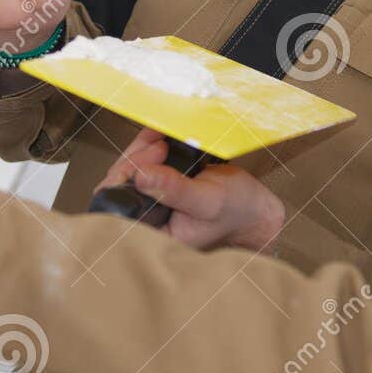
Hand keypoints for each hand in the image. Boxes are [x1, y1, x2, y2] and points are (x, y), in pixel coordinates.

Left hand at [94, 127, 284, 252]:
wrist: (254, 205)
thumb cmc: (236, 210)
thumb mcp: (208, 200)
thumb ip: (175, 190)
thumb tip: (141, 177)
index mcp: (155, 234)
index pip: (118, 208)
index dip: (123, 180)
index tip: (147, 163)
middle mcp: (148, 219)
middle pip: (118, 185)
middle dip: (134, 160)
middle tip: (158, 149)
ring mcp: (152, 200)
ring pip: (128, 170)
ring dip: (140, 150)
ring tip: (160, 142)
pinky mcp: (159, 184)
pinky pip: (142, 162)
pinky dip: (147, 145)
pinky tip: (158, 138)